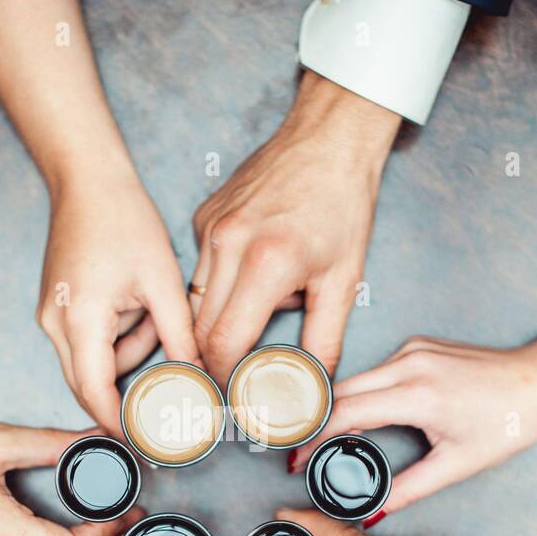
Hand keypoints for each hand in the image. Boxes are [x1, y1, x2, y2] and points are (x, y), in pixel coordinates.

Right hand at [38, 174, 198, 433]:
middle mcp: (55, 325)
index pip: (96, 393)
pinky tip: (138, 308)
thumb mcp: (162, 281)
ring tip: (154, 319)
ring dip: (127, 357)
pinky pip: (89, 342)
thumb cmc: (123, 219)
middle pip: (89, 385)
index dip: (120, 422)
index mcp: (80, 321)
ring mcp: (52, 317)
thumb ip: (180, 336)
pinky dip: (117, 338)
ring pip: (92, 363)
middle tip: (164, 409)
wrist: (87, 179)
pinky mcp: (57, 308)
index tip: (145, 441)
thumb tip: (198, 376)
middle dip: (126, 396)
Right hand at [190, 71, 399, 383]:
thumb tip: (314, 387)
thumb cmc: (342, 204)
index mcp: (266, 264)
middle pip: (199, 329)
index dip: (227, 379)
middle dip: (212, 363)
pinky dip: (215, 290)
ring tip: (236, 344)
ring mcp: (210, 229)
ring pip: (193, 302)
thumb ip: (325, 341)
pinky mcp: (203, 218)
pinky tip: (242, 287)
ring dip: (211, 328)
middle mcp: (229, 245)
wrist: (329, 138)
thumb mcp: (343, 280)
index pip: (225, 344)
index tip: (236, 396)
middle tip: (230, 384)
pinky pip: (198, 270)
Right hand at [289, 337, 536, 517]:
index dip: (314, 439)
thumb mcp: (457, 465)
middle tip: (299, 454)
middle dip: (315, 423)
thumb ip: (407, 489)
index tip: (297, 460)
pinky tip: (358, 417)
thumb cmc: (508, 422)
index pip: (345, 413)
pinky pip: (374, 371)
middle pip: (340, 392)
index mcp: (418, 394)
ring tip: (324, 442)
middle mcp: (409, 364)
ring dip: (336, 408)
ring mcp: (412, 350)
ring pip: (355, 379)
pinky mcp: (417, 347)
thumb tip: (372, 512)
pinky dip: (360, 394)